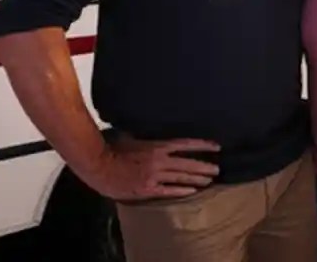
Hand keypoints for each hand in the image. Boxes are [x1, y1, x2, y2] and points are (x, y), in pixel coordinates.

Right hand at [87, 136, 220, 201]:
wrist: (99, 166)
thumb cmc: (113, 149)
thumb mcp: (133, 135)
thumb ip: (147, 133)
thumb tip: (153, 125)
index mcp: (157, 146)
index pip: (186, 144)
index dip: (202, 145)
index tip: (216, 146)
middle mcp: (159, 161)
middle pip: (188, 163)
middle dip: (204, 166)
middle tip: (218, 169)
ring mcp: (154, 176)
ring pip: (181, 178)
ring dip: (197, 179)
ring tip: (210, 180)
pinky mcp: (147, 189)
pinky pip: (168, 191)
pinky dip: (182, 191)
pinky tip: (192, 191)